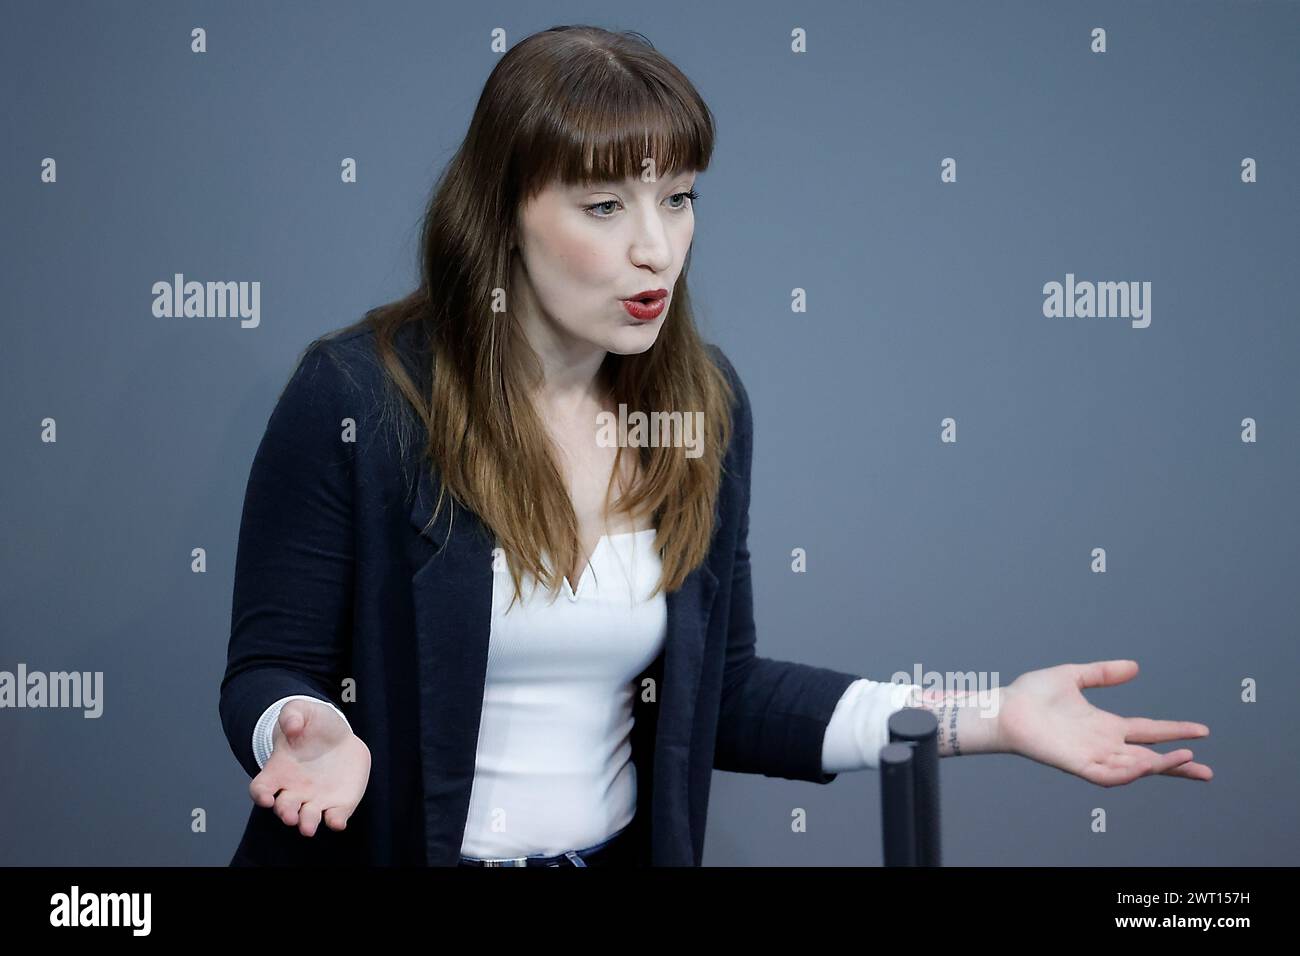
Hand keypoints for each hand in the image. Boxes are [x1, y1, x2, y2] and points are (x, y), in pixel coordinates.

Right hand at [248, 699, 371, 836]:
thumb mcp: (302, 711)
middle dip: (286, 813)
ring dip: (307, 823)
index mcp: (278, 772)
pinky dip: (335, 821)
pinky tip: (337, 821)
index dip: (260, 795)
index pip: (260, 789)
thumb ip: (292, 714)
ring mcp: (316, 800)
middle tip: (290, 816)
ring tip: (307, 826)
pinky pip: (335, 817)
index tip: (265, 797)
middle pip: (284, 808)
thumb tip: (292, 726)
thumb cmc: (313, 724)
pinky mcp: (339, 804)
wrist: (339, 737)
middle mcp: (294, 791)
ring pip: (308, 818)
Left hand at [994, 659, 1212, 786]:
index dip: (1175, 731)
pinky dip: (1127, 773)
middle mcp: (1103, 744)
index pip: (1149, 731)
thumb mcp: (1073, 676)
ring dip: (1159, 766)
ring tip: (1185, 759)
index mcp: (1106, 725)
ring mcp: (1091, 756)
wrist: (1004, 708)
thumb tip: (1135, 666)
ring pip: (1134, 768)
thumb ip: (1102, 673)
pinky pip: (1107, 776)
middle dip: (1178, 765)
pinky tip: (1145, 765)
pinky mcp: (1076, 765)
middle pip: (1149, 758)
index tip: (1202, 730)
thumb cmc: (1031, 695)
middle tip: (1207, 771)